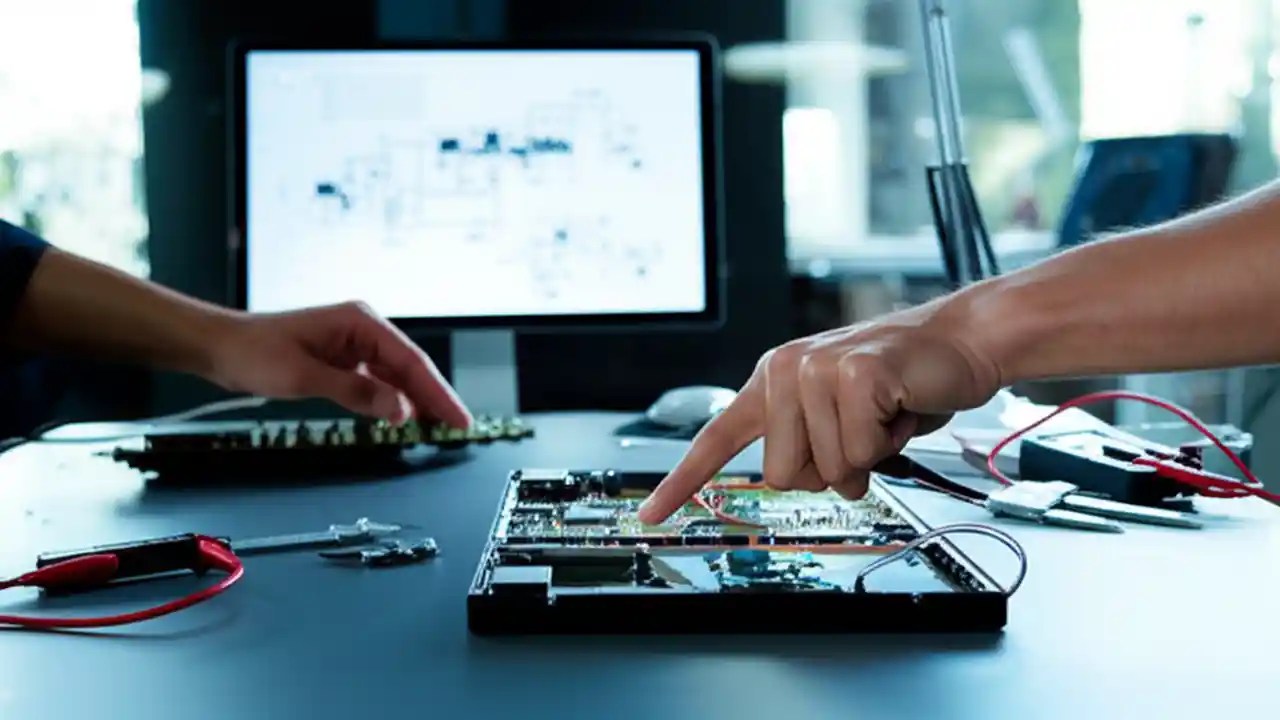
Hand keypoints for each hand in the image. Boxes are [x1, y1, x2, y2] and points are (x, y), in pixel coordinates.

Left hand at [203, 301, 470, 426]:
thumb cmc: (253, 352)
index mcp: (360, 322)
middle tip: (459, 426)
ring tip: (438, 425)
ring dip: (415, 400)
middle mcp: (361, 329)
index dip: (438, 392)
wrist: (219, 347)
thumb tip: (399, 410)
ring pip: (396, 375)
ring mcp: (352, 343)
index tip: (457, 417)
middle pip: (410, 367)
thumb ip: (356, 392)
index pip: (411, 362)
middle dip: (435, 397)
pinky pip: (377, 380)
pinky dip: (390, 399)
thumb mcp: (305, 376)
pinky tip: (400, 416)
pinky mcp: (342, 358)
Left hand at [636, 301, 1002, 522]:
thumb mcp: (839, 414)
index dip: (682, 482)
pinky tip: (899, 404)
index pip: (717, 440)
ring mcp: (814, 369)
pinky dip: (891, 441)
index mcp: (772, 380)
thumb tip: (799, 482)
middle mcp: (784, 371)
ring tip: (884, 413)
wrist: (961, 341)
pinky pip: (862, 452)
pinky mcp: (852, 375)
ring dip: (868, 455)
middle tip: (863, 430)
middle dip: (833, 469)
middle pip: (785, 476)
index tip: (651, 514)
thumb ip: (808, 444)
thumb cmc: (902, 382)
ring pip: (829, 468)